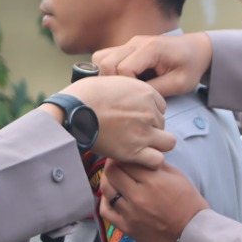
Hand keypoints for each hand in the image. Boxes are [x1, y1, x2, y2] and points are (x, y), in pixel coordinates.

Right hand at [44, 75, 175, 167]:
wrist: (73, 110)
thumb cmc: (85, 95)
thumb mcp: (112, 81)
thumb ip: (126, 90)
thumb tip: (125, 96)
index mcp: (146, 93)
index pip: (161, 107)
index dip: (150, 114)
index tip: (136, 119)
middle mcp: (149, 112)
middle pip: (162, 124)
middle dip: (151, 129)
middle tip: (133, 133)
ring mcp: (144, 132)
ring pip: (167, 142)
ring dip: (156, 145)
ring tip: (141, 147)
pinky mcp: (134, 151)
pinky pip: (157, 159)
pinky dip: (150, 160)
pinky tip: (138, 158)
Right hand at [95, 33, 212, 97]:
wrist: (197, 49)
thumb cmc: (191, 66)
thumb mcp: (179, 83)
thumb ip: (156, 91)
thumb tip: (133, 101)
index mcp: (151, 49)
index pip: (123, 69)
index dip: (126, 86)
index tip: (138, 96)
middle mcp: (136, 42)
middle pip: (106, 61)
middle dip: (111, 81)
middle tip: (125, 95)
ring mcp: (130, 43)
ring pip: (101, 58)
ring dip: (106, 75)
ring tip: (122, 89)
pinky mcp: (127, 47)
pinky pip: (106, 57)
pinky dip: (108, 70)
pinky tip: (123, 82)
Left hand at [100, 162, 208, 241]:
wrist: (192, 232)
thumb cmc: (189, 203)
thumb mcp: (178, 177)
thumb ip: (158, 165)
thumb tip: (143, 156)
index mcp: (152, 180)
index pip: (127, 160)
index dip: (123, 154)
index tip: (123, 153)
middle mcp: (138, 195)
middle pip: (112, 172)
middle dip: (112, 164)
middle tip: (115, 163)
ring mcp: (131, 213)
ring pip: (107, 190)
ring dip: (107, 180)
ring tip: (112, 177)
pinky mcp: (127, 227)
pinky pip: (106, 212)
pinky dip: (104, 202)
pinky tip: (109, 197)